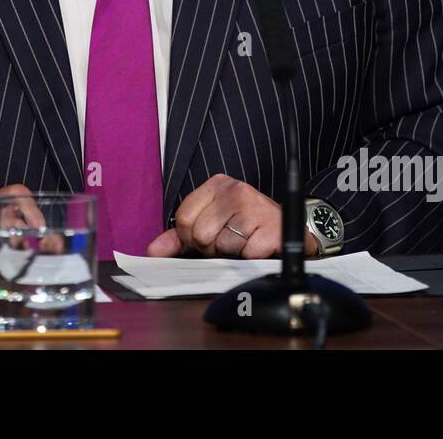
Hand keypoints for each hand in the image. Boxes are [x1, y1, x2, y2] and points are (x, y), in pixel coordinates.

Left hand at [145, 174, 320, 258]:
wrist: (290, 228)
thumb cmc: (246, 226)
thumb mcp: (212, 222)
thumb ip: (179, 236)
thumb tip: (152, 252)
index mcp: (217, 185)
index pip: (183, 218)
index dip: (191, 237)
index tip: (208, 236)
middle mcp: (235, 190)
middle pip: (200, 234)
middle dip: (212, 247)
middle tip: (230, 241)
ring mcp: (255, 207)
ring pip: (221, 246)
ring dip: (231, 254)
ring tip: (245, 243)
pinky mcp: (271, 227)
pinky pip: (244, 255)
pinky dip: (249, 258)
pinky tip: (258, 247)